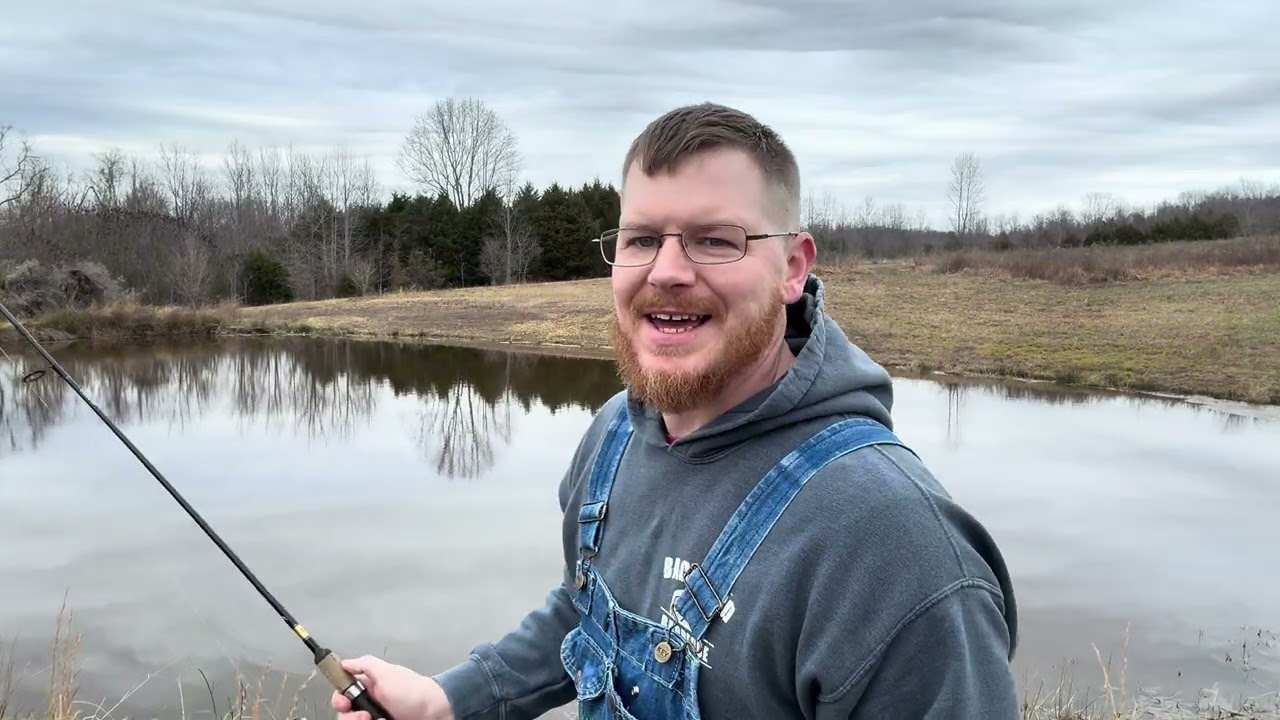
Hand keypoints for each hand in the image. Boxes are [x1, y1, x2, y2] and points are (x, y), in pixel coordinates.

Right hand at [330, 655, 453, 719]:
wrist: (434, 711)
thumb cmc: (412, 690)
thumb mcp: (387, 672)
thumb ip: (365, 665)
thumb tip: (345, 662)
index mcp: (367, 686)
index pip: (342, 694)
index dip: (339, 700)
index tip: (345, 704)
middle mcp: (368, 703)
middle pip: (345, 714)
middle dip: (350, 717)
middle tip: (365, 717)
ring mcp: (375, 717)